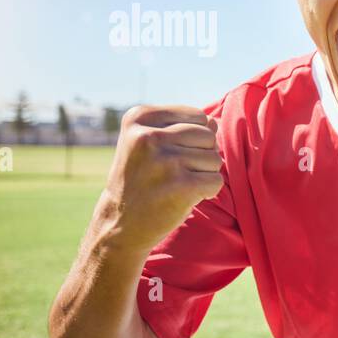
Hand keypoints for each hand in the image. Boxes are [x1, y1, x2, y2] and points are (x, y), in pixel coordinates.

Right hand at [102, 105, 223, 251]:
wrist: (120, 222)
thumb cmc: (142, 178)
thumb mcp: (150, 144)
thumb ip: (182, 128)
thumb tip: (214, 120)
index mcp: (139, 117)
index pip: (198, 116)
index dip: (195, 138)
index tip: (172, 154)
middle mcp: (148, 135)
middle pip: (208, 135)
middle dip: (203, 155)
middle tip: (178, 172)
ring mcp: (164, 160)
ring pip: (215, 158)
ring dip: (205, 174)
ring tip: (179, 184)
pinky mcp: (180, 185)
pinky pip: (216, 181)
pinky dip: (209, 191)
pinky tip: (186, 197)